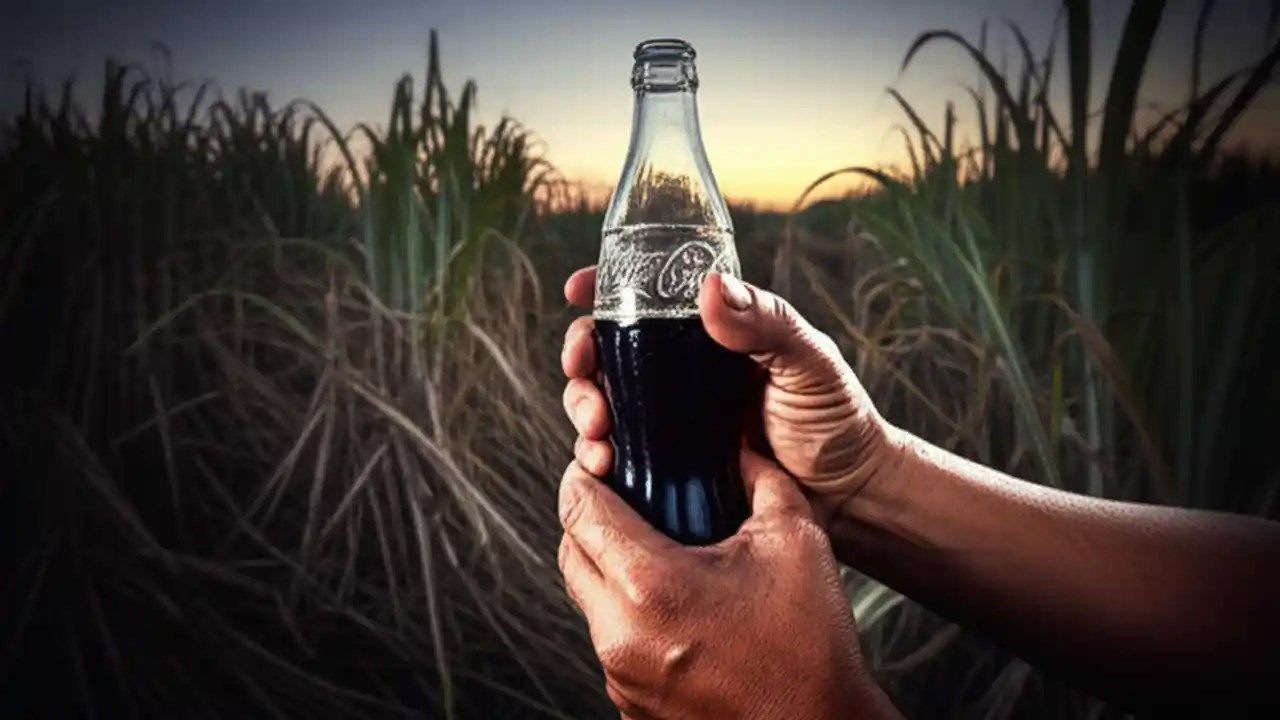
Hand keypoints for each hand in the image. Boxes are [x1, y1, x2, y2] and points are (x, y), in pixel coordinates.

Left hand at [558, 449, 898, 719]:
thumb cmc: (811, 642)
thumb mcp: (795, 539)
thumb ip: (759, 476)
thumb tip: (735, 443)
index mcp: (648, 587)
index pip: (578, 510)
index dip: (583, 474)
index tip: (601, 461)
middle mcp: (619, 635)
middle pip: (569, 554)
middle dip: (589, 519)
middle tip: (625, 498)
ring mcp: (620, 677)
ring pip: (588, 602)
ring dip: (609, 570)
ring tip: (656, 550)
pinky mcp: (630, 704)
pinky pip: (611, 643)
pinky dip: (628, 616)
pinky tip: (673, 605)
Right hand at [562, 267, 896, 525]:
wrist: (849, 498)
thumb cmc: (838, 419)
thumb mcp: (810, 360)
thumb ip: (766, 322)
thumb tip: (708, 288)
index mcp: (711, 335)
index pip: (647, 299)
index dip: (605, 289)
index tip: (576, 289)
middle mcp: (682, 372)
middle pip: (608, 351)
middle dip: (582, 357)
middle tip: (584, 373)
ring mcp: (671, 420)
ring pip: (603, 402)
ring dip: (583, 409)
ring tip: (599, 432)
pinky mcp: (668, 467)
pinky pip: (619, 455)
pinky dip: (598, 456)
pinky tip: (604, 466)